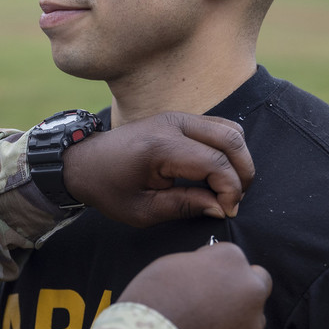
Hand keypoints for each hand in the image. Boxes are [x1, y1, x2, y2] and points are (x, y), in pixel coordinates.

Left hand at [61, 112, 252, 226]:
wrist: (86, 162)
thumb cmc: (109, 189)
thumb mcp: (143, 211)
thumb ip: (184, 206)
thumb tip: (222, 207)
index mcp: (160, 147)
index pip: (214, 163)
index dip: (230, 191)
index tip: (227, 212)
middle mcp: (173, 123)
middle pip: (230, 140)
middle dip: (242, 174)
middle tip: (234, 201)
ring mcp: (178, 116)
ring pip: (230, 130)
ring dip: (239, 160)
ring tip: (229, 188)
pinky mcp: (181, 118)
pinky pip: (219, 127)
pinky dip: (229, 148)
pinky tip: (220, 172)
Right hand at [119, 243, 269, 328]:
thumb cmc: (153, 302)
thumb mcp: (170, 265)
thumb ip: (198, 266)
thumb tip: (204, 274)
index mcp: (230, 260)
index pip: (230, 256)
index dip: (213, 267)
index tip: (200, 278)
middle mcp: (249, 288)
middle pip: (256, 282)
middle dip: (240, 288)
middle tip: (214, 300)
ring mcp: (252, 323)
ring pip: (251, 317)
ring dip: (234, 319)